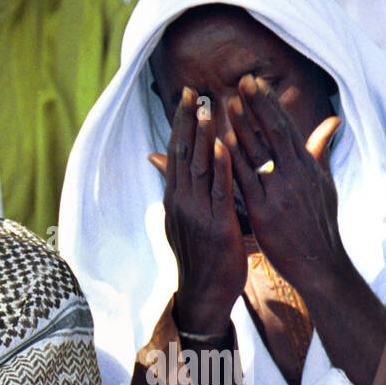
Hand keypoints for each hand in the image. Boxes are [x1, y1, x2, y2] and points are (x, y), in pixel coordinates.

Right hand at [149, 87, 244, 337]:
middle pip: (182, 153)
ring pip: (198, 167)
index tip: (187, 98)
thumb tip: (159, 161)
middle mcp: (180, 201)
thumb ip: (179, 188)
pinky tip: (226, 146)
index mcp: (175, 197)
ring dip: (202, 137)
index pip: (176, 153)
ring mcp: (196, 213)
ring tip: (206, 110)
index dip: (181, 124)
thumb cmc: (202, 255)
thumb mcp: (186, 218)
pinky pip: (218, 190)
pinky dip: (221, 166)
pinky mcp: (216, 225)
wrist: (205, 293)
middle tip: (192, 92)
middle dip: (187, 121)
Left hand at [223, 74, 344, 291]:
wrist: (320, 265)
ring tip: (226, 105)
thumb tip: (331, 122)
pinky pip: (246, 181)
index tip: (256, 82)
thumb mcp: (324, 184)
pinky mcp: (266, 212)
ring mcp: (281, 193)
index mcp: (308, 167)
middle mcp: (297, 175)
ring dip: (243, 127)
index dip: (271, 104)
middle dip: (258, 105)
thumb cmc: (319, 224)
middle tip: (242, 81)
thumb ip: (319, 151)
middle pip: (276, 132)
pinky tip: (220, 145)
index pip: (287, 127)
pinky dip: (234, 161)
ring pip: (260, 153)